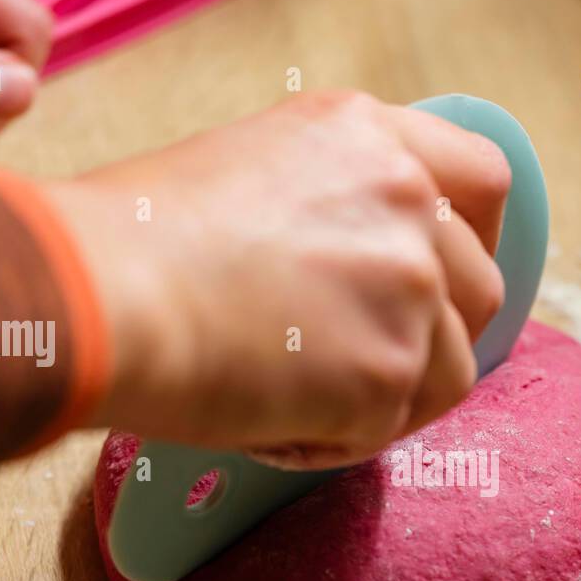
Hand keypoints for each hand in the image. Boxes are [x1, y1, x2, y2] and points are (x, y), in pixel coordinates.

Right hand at [51, 91, 510, 468]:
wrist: (99, 295)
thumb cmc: (133, 239)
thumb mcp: (253, 171)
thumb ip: (334, 205)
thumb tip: (353, 269)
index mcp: (371, 140)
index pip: (481, 182)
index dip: (476, 239)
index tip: (449, 278)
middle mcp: (408, 204)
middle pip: (479, 289)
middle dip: (434, 336)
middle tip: (364, 363)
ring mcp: (408, 289)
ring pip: (450, 369)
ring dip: (388, 396)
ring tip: (297, 400)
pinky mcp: (389, 373)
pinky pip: (388, 428)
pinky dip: (335, 439)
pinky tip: (268, 424)